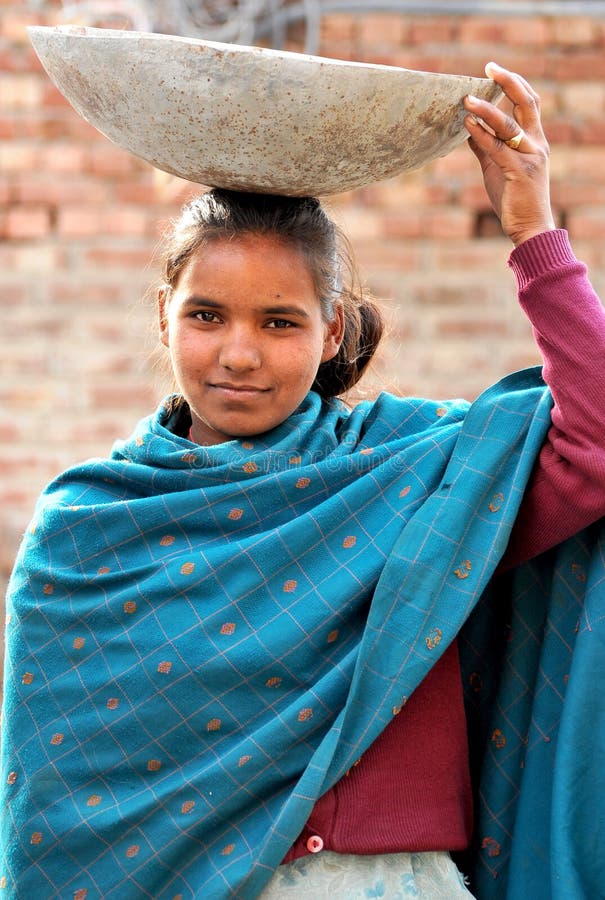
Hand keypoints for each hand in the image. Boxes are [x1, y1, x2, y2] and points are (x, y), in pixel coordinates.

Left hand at [463, 62, 556, 246]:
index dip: (513, 83)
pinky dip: (482, 135)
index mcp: (535, 141)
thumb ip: (486, 148)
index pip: (529, 103)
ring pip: (509, 125)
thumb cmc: (514, 199)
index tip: (494, 70)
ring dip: (487, 110)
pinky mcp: (519, 173)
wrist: (530, 228)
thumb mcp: (497, 168)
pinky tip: (467, 126)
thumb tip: (469, 130)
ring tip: (467, 100)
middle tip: (488, 68)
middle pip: (527, 103)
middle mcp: (537, 145)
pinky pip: (498, 149)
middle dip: (508, 82)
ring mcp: (530, 158)